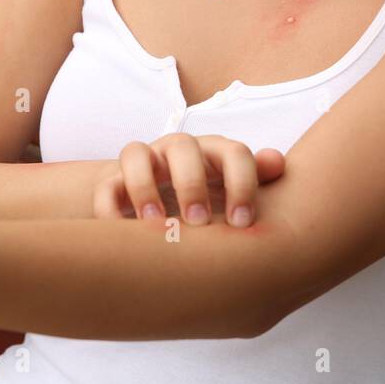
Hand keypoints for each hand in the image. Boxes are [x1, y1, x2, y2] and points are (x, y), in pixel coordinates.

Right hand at [92, 134, 284, 227]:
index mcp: (215, 152)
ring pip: (136, 154)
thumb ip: (258, 178)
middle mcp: (178, 150)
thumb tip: (278, 162)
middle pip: (184, 147)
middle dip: (191, 184)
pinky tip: (123, 236)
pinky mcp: (113, 180)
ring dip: (144, 187)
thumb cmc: (209, 200)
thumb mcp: (234, 191)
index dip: (241, 183)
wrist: (158, 202)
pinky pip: (106, 186)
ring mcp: (143, 162)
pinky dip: (110, 209)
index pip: (234, 153)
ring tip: (155, 226)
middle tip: (199, 222)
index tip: (243, 224)